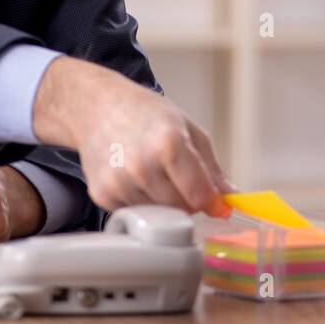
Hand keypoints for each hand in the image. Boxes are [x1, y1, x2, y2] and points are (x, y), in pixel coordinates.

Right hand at [31, 56, 233, 217]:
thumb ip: (211, 167)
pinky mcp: (102, 195)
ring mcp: (119, 182)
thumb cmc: (143, 112)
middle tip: (178, 178)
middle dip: (187, 200)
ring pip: (158, 217)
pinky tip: (133, 178)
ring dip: (162, 203)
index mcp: (168, 143)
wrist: (96, 106)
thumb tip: (228, 200)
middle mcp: (141, 165)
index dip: (210, 201)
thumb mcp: (187, 127)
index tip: (213, 201)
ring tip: (152, 173)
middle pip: (180, 210)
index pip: (199, 195)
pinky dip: (140, 203)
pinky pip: (134, 214)